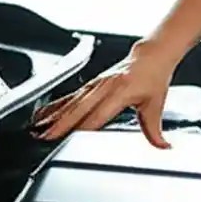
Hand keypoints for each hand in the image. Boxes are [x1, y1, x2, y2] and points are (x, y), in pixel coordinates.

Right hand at [30, 41, 178, 147]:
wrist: (152, 54)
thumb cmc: (154, 77)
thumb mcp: (156, 104)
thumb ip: (154, 130)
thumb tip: (163, 146)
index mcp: (120, 92)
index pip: (98, 114)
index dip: (83, 128)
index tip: (69, 140)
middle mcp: (104, 86)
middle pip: (78, 108)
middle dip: (60, 124)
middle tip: (44, 138)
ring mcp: (95, 83)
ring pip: (70, 102)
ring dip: (53, 116)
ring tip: (37, 129)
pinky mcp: (91, 82)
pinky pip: (70, 96)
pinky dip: (55, 106)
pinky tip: (42, 114)